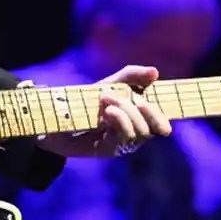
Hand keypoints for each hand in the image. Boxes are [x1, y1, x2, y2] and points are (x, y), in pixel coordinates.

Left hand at [35, 65, 171, 157]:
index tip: (148, 101)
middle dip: (142, 110)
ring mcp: (121, 143)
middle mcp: (133, 135)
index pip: (161, 126)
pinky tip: (107, 111)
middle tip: (126, 96)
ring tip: (106, 98)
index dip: (161, 117)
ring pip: (139, 133)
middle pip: (152, 129)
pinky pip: (122, 139)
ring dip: (126, 112)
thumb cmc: (88, 100)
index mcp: (138, 120)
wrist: (58, 114)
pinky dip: (119, 121)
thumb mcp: (110, 83)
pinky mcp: (107, 149)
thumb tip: (155, 72)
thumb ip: (132, 77)